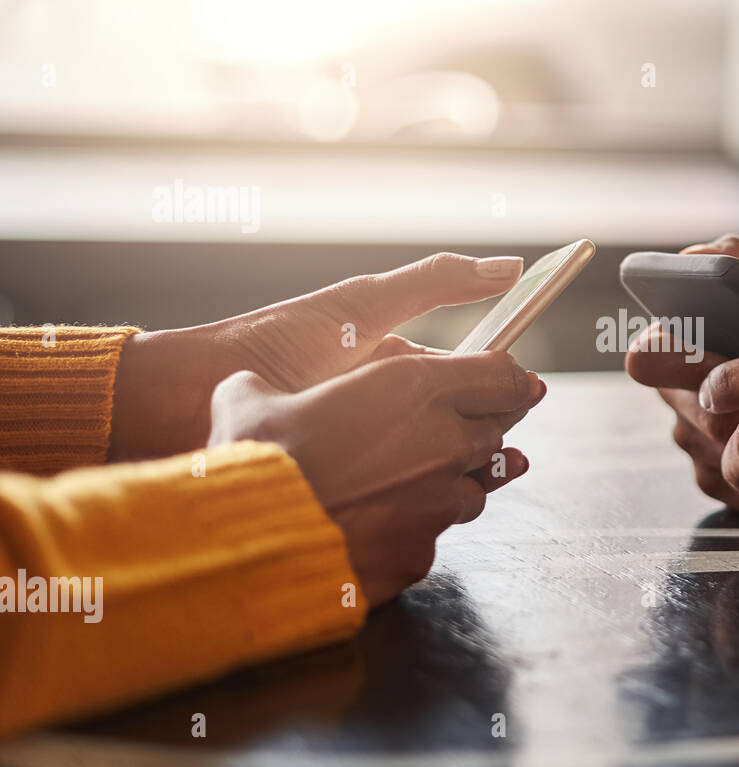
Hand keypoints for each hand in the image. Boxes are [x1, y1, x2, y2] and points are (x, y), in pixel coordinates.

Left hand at [109, 252, 525, 461]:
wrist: (185, 402)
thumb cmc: (276, 345)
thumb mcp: (363, 304)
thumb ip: (435, 282)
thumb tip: (509, 266)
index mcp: (390, 366)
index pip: (463, 381)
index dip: (498, 387)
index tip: (525, 391)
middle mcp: (383, 409)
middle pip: (459, 425)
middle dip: (487, 431)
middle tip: (505, 437)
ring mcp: (369, 452)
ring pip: (444, 467)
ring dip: (468, 469)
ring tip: (481, 468)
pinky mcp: (353, 490)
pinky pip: (410, 500)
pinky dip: (432, 498)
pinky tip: (440, 495)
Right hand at [207, 351, 541, 605]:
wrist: (252, 545)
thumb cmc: (257, 460)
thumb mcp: (250, 399)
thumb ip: (270, 384)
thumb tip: (248, 384)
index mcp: (416, 388)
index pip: (503, 375)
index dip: (510, 378)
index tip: (513, 381)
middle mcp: (444, 443)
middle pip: (496, 432)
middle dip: (481, 429)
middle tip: (459, 428)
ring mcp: (440, 502)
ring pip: (472, 488)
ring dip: (450, 482)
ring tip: (411, 481)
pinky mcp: (424, 552)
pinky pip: (433, 535)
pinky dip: (414, 528)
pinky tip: (380, 526)